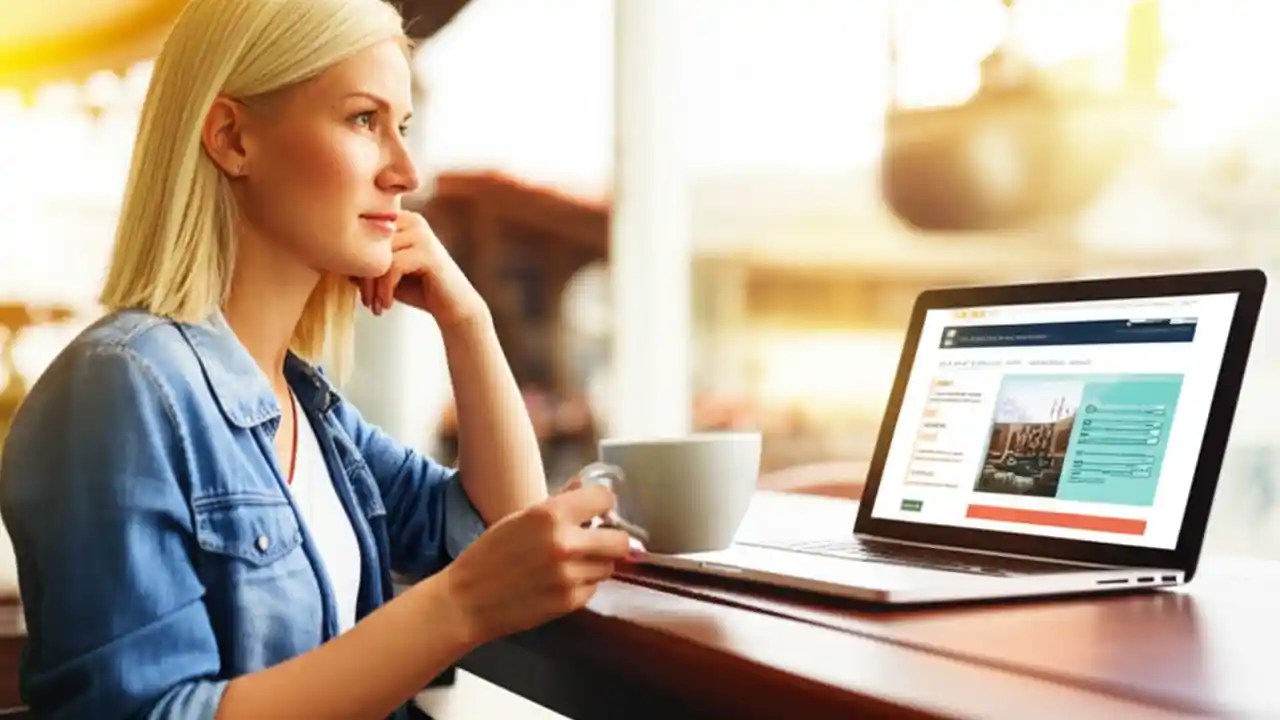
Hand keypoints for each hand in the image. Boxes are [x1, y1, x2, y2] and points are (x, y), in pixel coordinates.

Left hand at [354, 211, 488, 329]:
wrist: (454, 307)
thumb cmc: (419, 289)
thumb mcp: (385, 274)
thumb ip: (364, 262)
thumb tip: (334, 259)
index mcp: (402, 220)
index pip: (365, 230)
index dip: (355, 259)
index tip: (355, 287)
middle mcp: (413, 220)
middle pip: (371, 242)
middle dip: (363, 276)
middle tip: (365, 301)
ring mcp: (422, 234)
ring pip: (379, 256)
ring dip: (372, 286)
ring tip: (374, 305)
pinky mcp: (428, 252)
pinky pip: (393, 267)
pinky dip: (385, 290)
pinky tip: (387, 305)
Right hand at [439, 484, 631, 645]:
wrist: (468, 600)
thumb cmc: (490, 555)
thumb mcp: (520, 517)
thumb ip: (558, 502)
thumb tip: (584, 487)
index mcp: (551, 515)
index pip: (604, 498)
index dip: (602, 503)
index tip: (598, 510)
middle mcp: (566, 544)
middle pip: (620, 540)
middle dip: (611, 538)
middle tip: (597, 539)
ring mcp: (570, 576)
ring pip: (609, 566)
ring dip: (597, 563)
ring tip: (573, 562)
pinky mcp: (570, 602)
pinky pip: (593, 588)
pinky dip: (584, 584)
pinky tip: (561, 581)